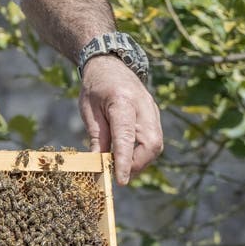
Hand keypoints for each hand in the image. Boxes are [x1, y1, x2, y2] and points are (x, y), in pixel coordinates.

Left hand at [79, 55, 162, 185]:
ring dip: (140, 162)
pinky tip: (129, 157)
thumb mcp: (89, 111)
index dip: (124, 161)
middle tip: (119, 174)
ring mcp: (152, 111)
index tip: (121, 180)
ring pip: (155, 145)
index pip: (126, 136)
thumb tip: (99, 165)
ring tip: (122, 167)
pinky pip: (154, 141)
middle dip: (137, 165)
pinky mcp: (155, 117)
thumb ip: (97, 138)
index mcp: (122, 101)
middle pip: (150, 144)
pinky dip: (142, 154)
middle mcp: (143, 106)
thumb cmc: (96, 88)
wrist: (110, 65)